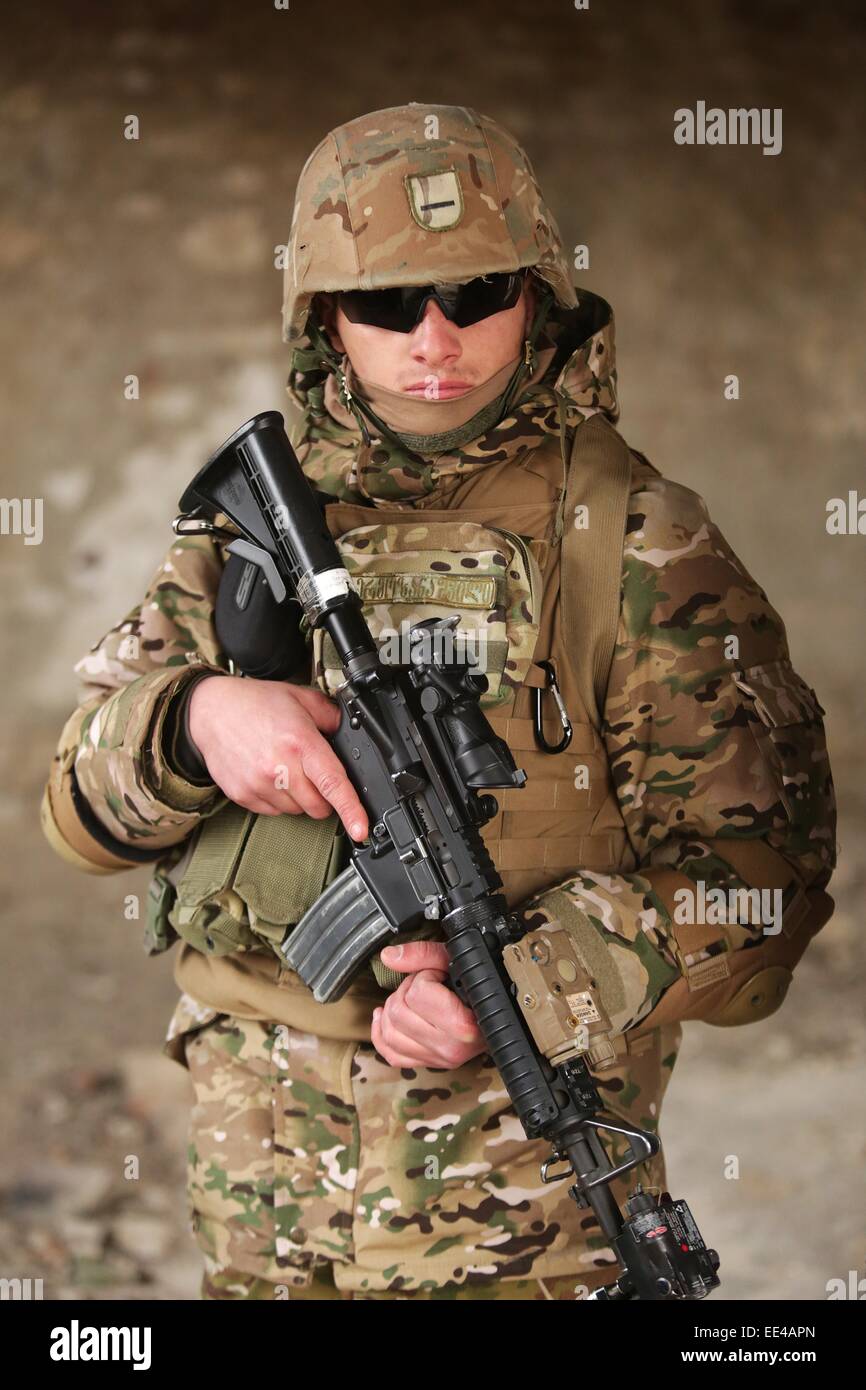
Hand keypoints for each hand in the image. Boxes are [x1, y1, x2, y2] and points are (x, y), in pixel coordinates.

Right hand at [188, 675, 367, 840]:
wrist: (210, 711)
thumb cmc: (255, 703)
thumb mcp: (301, 698)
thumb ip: (332, 717)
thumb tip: (355, 734)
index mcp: (299, 742)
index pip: (332, 783)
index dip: (351, 810)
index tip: (361, 829)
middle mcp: (279, 767)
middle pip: (318, 806)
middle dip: (324, 796)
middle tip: (312, 772)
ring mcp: (258, 784)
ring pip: (297, 811)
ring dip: (300, 797)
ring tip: (285, 767)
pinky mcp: (243, 796)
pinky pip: (274, 812)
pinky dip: (278, 798)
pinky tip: (269, 774)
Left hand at [371, 941, 486, 1069]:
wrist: (496, 1013)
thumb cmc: (478, 986)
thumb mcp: (456, 961)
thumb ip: (424, 954)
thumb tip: (389, 956)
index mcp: (463, 1026)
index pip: (419, 994)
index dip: (424, 976)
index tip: (437, 975)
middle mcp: (449, 1048)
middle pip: (398, 1012)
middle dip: (406, 990)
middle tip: (423, 983)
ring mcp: (436, 1059)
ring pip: (389, 1033)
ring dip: (393, 1008)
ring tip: (409, 997)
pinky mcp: (426, 1063)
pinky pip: (389, 1053)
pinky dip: (381, 1033)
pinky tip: (385, 1016)